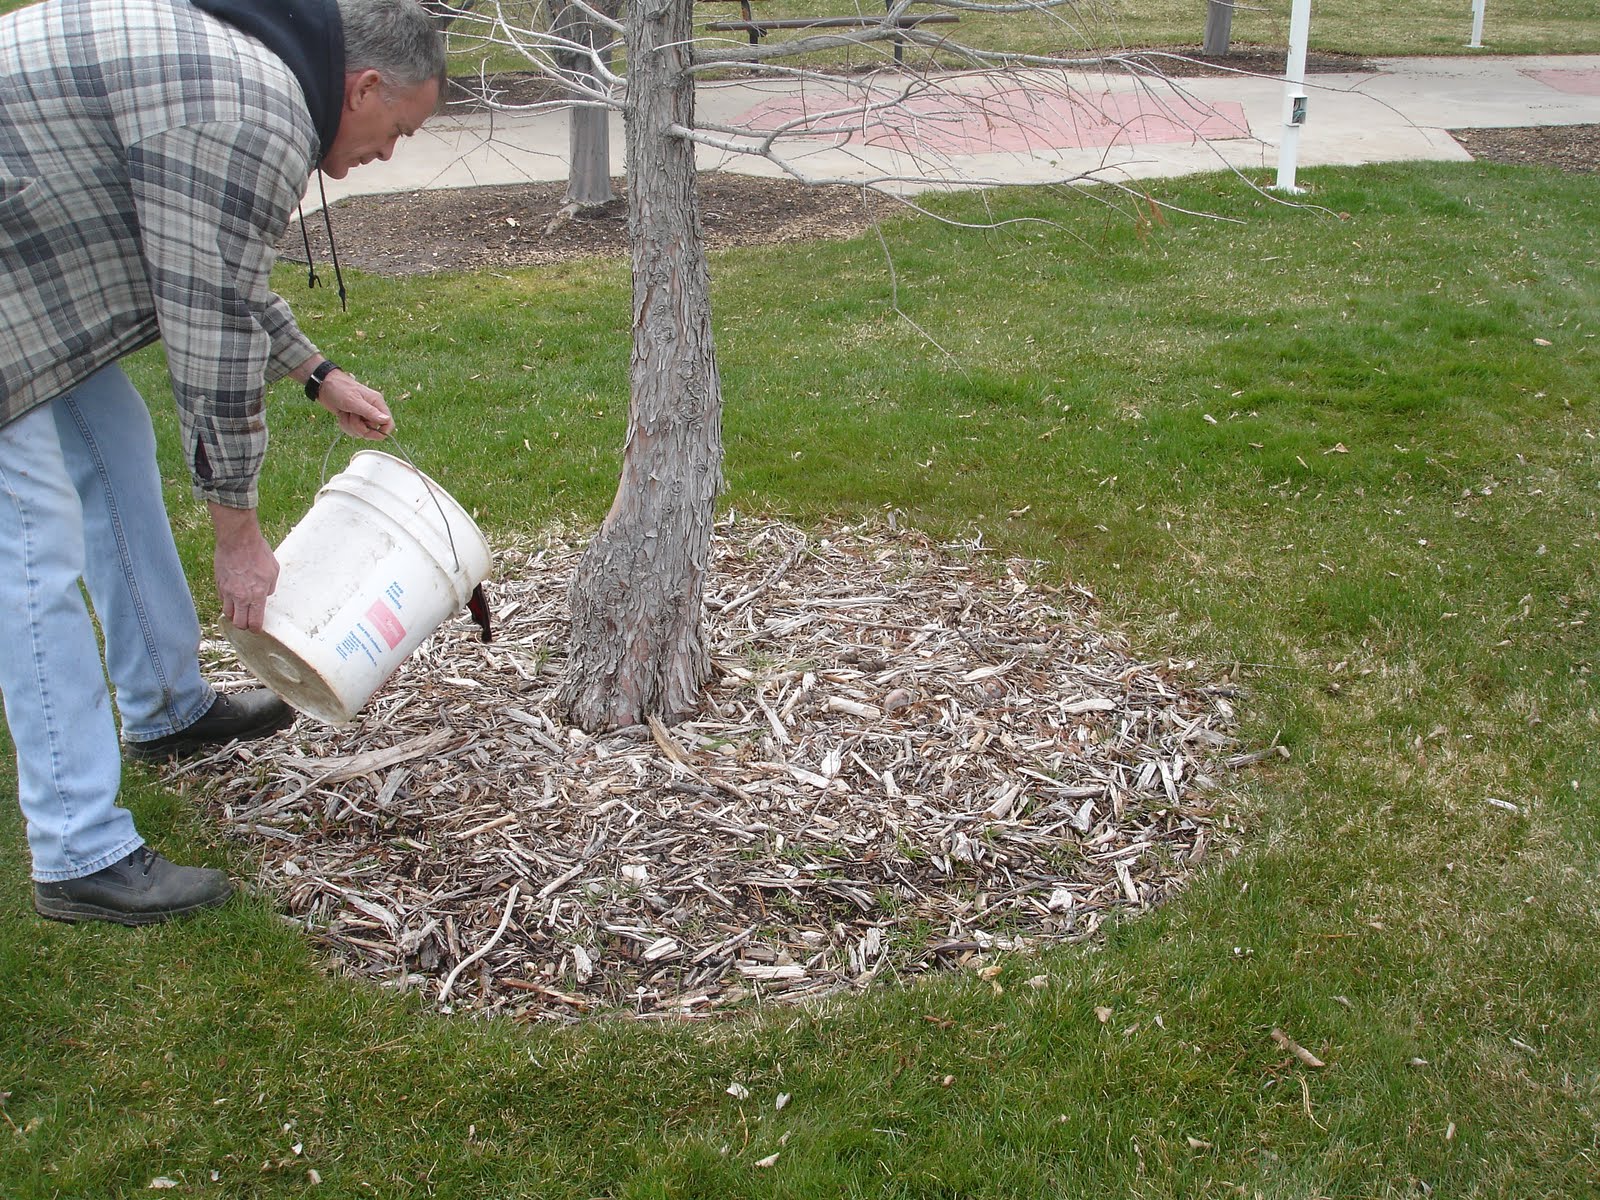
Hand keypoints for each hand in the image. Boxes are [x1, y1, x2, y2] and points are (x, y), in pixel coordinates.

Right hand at [209, 503, 277, 631]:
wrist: (238, 539)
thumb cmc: (258, 553)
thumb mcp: (273, 571)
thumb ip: (269, 588)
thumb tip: (264, 595)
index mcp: (256, 595)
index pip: (254, 622)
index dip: (256, 629)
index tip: (258, 628)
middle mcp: (240, 597)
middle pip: (239, 623)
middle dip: (244, 625)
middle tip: (249, 621)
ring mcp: (227, 591)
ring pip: (228, 614)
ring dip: (234, 615)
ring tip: (240, 611)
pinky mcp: (218, 584)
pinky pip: (222, 600)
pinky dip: (228, 603)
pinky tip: (233, 598)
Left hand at [314, 368, 394, 439]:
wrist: (324, 385)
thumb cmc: (340, 388)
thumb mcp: (354, 401)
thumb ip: (370, 412)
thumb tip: (386, 420)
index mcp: (376, 403)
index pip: (388, 422)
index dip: (381, 431)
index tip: (368, 433)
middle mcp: (372, 410)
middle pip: (372, 430)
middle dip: (359, 427)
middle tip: (351, 415)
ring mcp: (362, 415)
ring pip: (361, 432)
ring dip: (350, 425)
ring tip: (345, 413)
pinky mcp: (353, 419)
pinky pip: (353, 430)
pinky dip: (345, 425)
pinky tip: (341, 415)